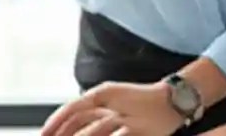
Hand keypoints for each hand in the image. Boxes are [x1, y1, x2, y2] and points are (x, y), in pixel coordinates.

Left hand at [41, 82, 186, 135]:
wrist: (171, 101)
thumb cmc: (138, 102)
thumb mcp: (112, 98)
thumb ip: (90, 109)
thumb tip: (65, 126)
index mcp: (103, 93)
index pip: (72, 108)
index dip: (54, 123)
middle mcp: (112, 103)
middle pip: (80, 120)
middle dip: (64, 135)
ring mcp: (125, 118)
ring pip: (95, 129)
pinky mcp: (137, 131)